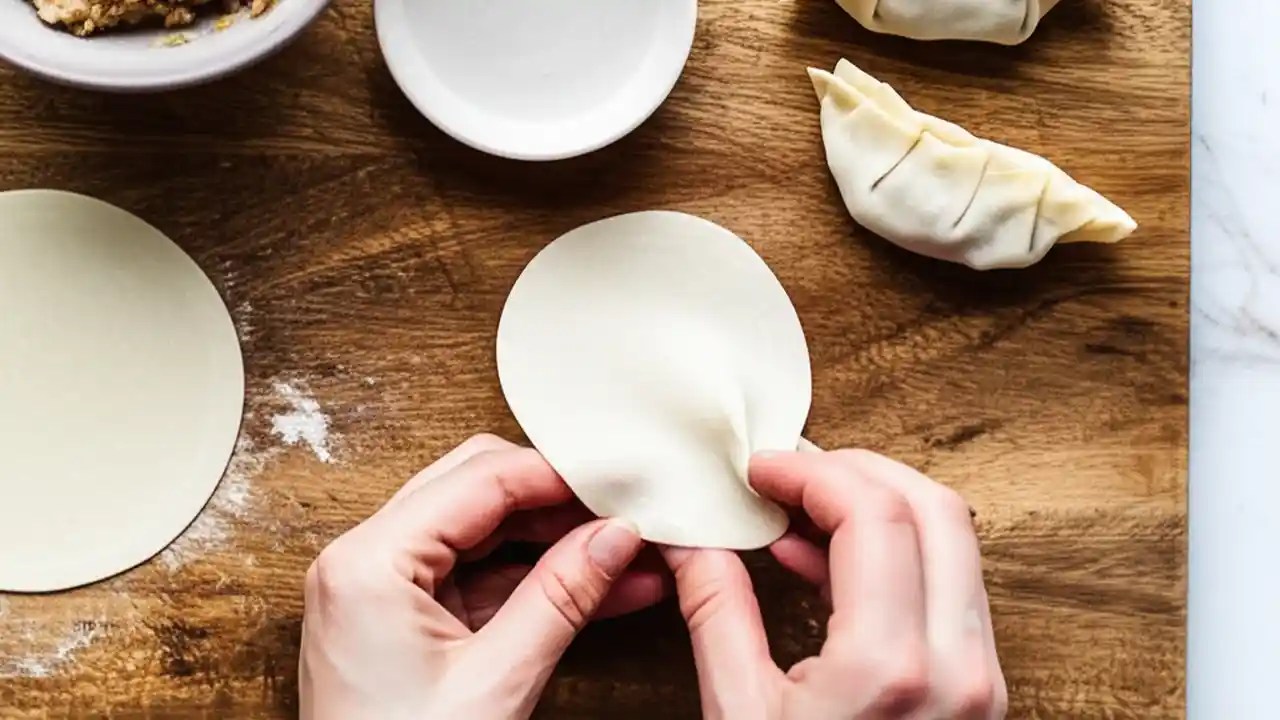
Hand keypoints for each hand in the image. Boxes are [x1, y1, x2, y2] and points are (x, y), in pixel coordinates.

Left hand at [299, 434, 665, 719]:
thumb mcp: (497, 682)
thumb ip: (561, 596)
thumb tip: (616, 536)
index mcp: (369, 564)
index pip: (480, 479)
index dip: (559, 474)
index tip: (620, 479)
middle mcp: (362, 561)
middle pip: (475, 489)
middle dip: (557, 499)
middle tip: (623, 510)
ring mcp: (377, 589)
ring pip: (480, 531)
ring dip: (551, 540)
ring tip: (624, 552)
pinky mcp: (397, 620)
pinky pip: (474, 577)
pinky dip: (530, 579)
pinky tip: (594, 585)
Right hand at [663, 449, 1006, 719]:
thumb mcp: (740, 715)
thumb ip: (716, 612)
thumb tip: (691, 538)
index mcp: (891, 667)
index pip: (874, 512)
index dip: (812, 471)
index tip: (761, 467)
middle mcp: (958, 665)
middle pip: (934, 507)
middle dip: (857, 471)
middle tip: (791, 473)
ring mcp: (981, 678)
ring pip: (954, 541)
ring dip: (882, 507)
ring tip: (803, 514)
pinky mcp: (982, 689)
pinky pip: (951, 586)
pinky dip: (899, 553)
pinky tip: (833, 560)